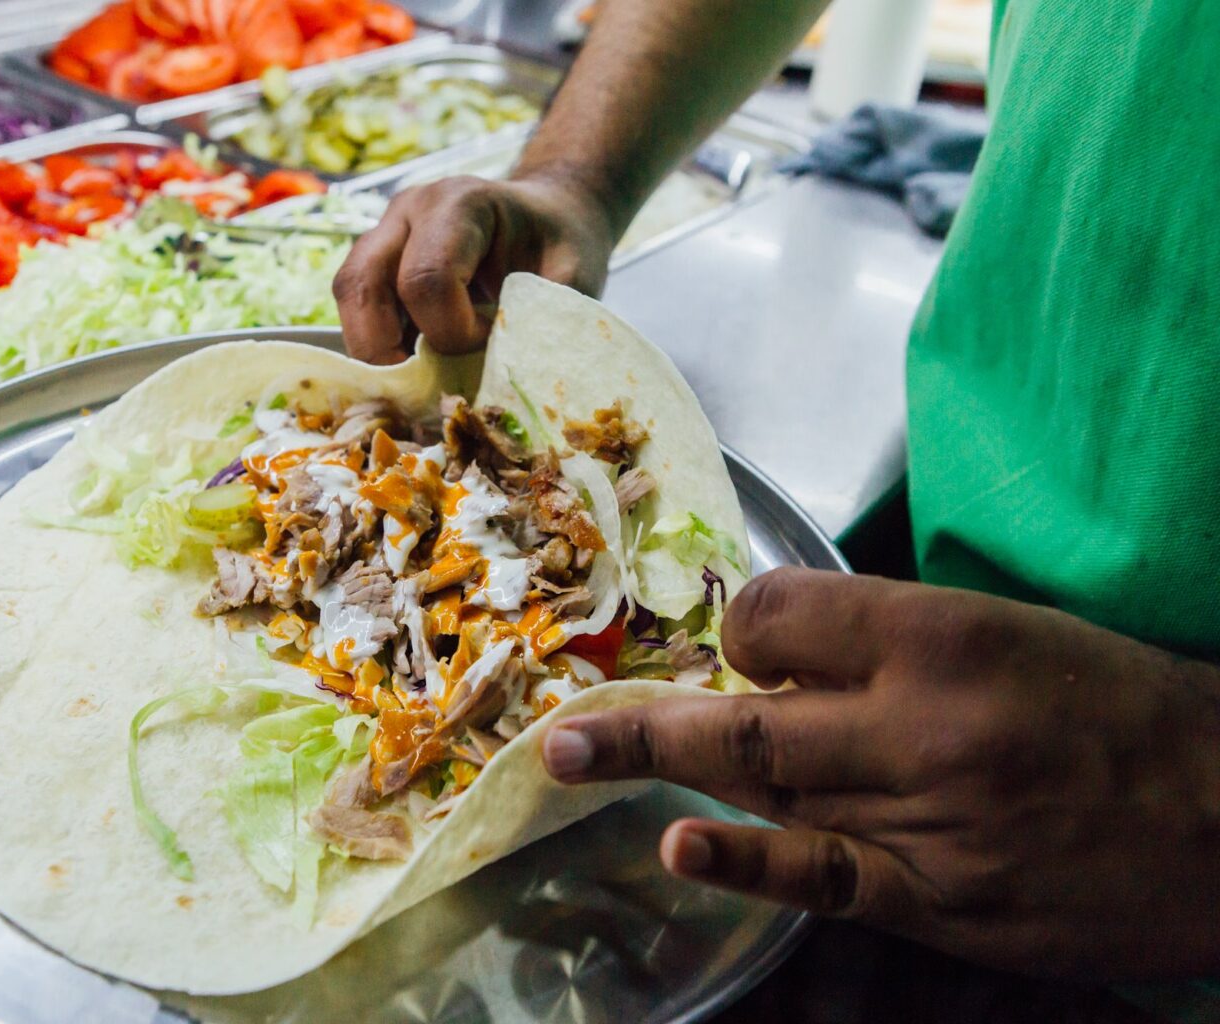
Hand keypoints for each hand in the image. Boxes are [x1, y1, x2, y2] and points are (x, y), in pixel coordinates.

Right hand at [333, 173, 615, 363]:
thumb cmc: (560, 241)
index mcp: (460, 204)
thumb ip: (538, 324)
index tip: (488, 345)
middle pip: (362, 285)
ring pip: (349, 297)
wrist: (549, 214)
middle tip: (424, 390)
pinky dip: (378, 346)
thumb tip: (503, 389)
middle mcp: (408, 212)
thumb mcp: (571, 277)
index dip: (450, 331)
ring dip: (374, 352)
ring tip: (414, 383)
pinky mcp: (377, 263)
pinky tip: (411, 368)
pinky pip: (357, 309)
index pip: (426, 278)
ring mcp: (385, 235)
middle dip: (386, 353)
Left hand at [543, 568, 1219, 978]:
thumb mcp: (1007, 629)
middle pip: (752, 712)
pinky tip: (678, 846)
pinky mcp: (940, 899)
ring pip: (768, 786)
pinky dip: (744, 860)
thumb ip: (886, 636)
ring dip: (664, 770)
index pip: (784, 612)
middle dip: (647, 714)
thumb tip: (769, 643)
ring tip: (571, 763)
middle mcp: (923, 723)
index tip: (739, 644)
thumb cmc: (1113, 705)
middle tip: (560, 725)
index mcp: (944, 634)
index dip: (742, 627)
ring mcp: (927, 819)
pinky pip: (821, 876)